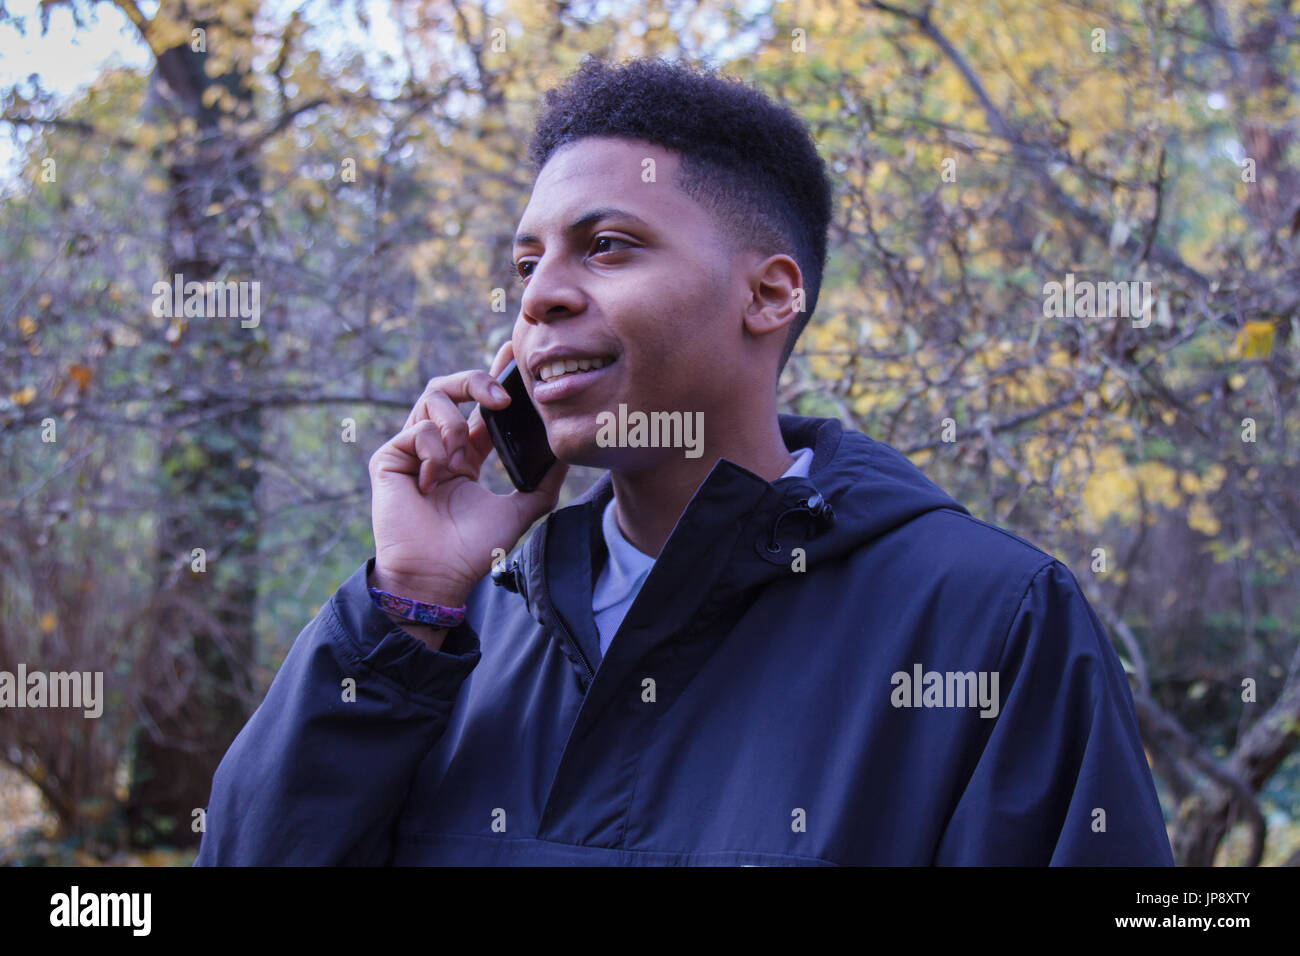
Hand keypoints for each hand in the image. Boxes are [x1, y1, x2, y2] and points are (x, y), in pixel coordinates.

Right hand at [368, 339, 567, 609]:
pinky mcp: (390, 459)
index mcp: (465, 455)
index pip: (480, 406)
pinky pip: (416, 429)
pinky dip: (433, 448)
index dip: (494, 377)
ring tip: (461, 457)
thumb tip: (566, 450)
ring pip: (431, 397)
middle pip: (452, 387)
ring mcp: (412, 451)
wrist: (438, 578)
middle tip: (499, 397)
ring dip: (454, 422)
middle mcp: (437, 447)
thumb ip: (544, 480)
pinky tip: (435, 479)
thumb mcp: (522, 510)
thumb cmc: (474, 550)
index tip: (513, 351)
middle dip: (476, 380)